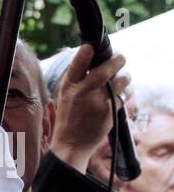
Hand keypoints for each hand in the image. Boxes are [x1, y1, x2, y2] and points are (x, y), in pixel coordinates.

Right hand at [50, 44, 129, 169]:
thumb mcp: (66, 95)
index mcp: (69, 86)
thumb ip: (79, 78)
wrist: (71, 143)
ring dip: (125, 77)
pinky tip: (120, 96)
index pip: (78, 64)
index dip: (86, 52)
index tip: (91, 47)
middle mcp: (82, 92)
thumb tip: (97, 58)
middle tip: (121, 58)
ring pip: (122, 79)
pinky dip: (125, 93)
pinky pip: (124, 95)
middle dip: (119, 59)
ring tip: (122, 81)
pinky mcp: (109, 111)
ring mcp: (97, 102)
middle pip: (107, 68)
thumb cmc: (69, 117)